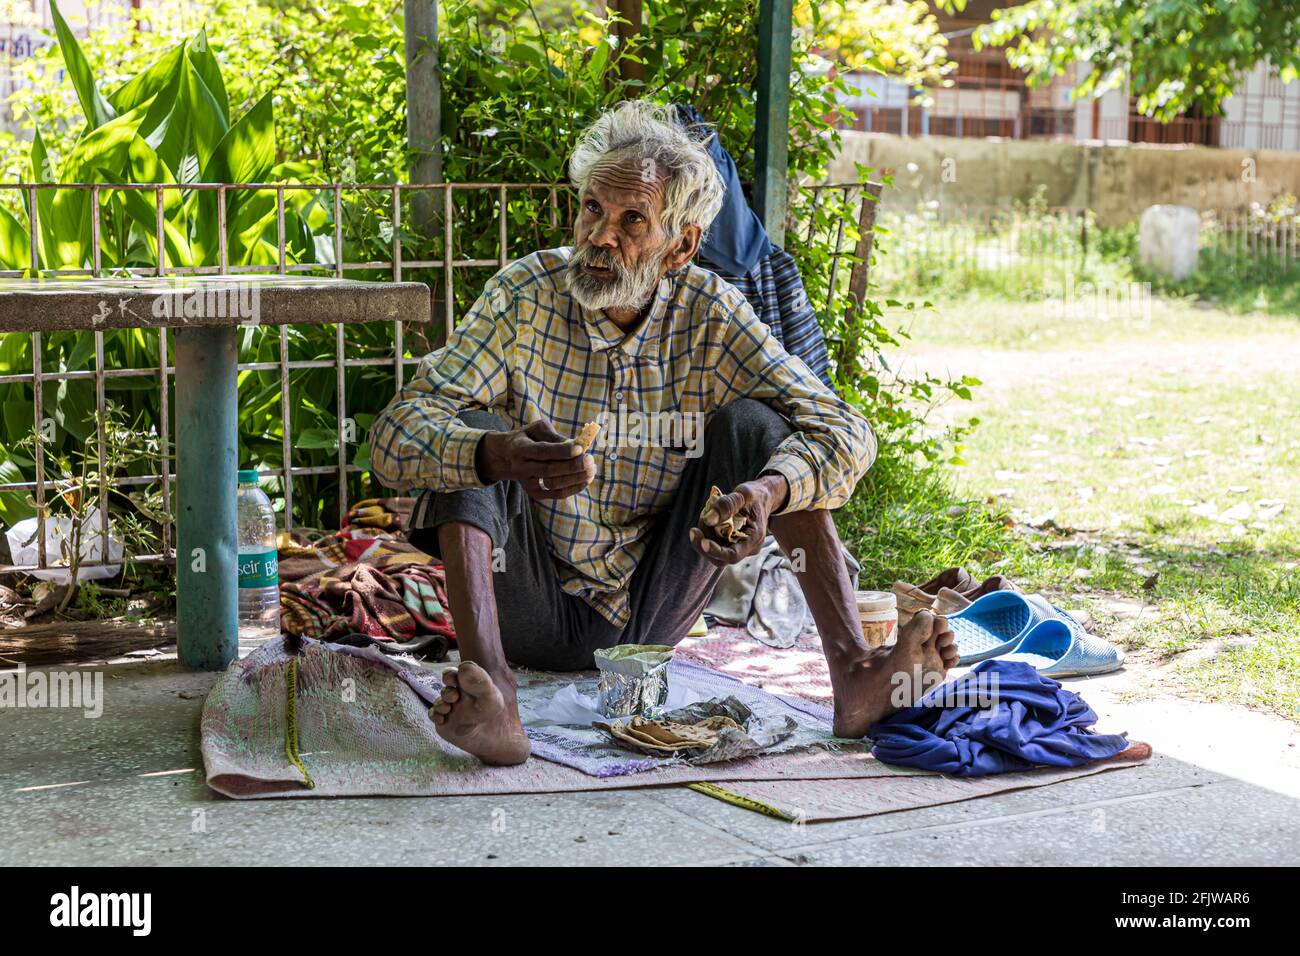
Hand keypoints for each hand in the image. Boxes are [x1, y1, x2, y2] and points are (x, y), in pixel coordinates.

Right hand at [476, 420, 595, 499]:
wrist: (506, 456)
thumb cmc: (528, 438)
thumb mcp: (537, 429)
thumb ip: (555, 436)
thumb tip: (577, 444)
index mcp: (520, 447)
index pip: (542, 451)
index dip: (562, 451)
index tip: (580, 448)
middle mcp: (521, 467)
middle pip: (549, 470)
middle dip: (573, 466)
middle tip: (590, 460)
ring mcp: (527, 482)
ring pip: (553, 484)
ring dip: (576, 478)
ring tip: (592, 469)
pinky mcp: (534, 493)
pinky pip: (555, 494)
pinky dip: (573, 488)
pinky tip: (586, 480)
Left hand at [688, 474, 788, 565]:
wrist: (763, 497)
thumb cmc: (755, 495)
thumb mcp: (743, 494)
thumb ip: (727, 505)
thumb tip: (708, 520)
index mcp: (754, 538)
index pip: (732, 555)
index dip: (715, 551)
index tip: (701, 541)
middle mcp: (747, 548)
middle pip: (720, 558)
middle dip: (704, 544)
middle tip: (696, 526)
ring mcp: (739, 547)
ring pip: (714, 552)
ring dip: (704, 536)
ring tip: (705, 515)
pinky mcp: (731, 544)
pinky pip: (715, 544)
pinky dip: (707, 533)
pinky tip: (708, 518)